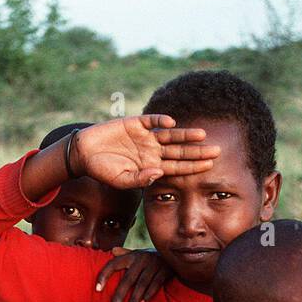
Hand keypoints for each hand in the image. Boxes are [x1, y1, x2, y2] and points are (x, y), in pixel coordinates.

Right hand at [74, 115, 219, 189]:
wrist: (84, 153)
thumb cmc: (102, 170)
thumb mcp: (121, 180)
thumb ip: (140, 179)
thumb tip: (158, 173)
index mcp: (151, 166)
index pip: (177, 168)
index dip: (193, 167)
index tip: (210, 166)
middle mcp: (152, 151)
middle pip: (180, 151)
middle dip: (197, 151)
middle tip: (217, 150)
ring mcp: (145, 136)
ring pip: (170, 135)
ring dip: (185, 135)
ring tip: (202, 134)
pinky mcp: (135, 123)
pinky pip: (151, 121)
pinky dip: (160, 121)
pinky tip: (171, 123)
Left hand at [95, 248, 170, 301]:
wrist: (174, 254)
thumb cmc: (151, 258)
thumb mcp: (138, 254)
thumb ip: (125, 254)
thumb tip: (112, 251)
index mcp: (131, 256)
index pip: (113, 264)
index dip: (104, 275)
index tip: (97, 289)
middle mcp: (141, 259)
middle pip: (128, 279)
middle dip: (119, 295)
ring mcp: (154, 265)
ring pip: (141, 284)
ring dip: (134, 300)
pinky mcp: (165, 271)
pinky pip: (155, 285)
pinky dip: (148, 295)